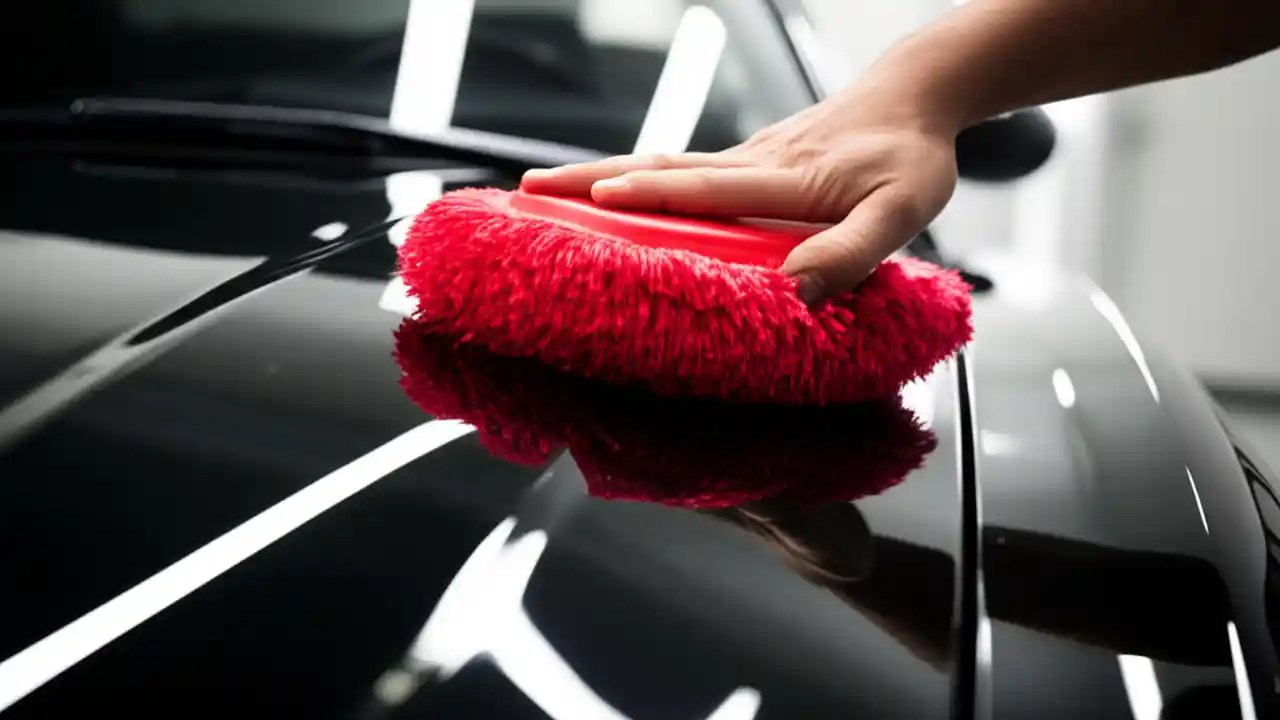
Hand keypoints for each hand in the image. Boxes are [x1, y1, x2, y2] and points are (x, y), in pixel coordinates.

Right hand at [520, 85, 959, 305]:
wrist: (915, 98)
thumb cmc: (910, 158)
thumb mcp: (900, 213)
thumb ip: (852, 252)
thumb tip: (793, 291)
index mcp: (784, 179)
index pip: (705, 186)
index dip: (649, 194)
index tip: (593, 199)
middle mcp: (753, 162)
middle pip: (660, 166)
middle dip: (591, 178)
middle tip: (532, 191)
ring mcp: (748, 157)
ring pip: (664, 163)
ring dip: (604, 175)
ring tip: (551, 189)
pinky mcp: (750, 159)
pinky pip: (684, 169)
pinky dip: (640, 180)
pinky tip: (618, 194)